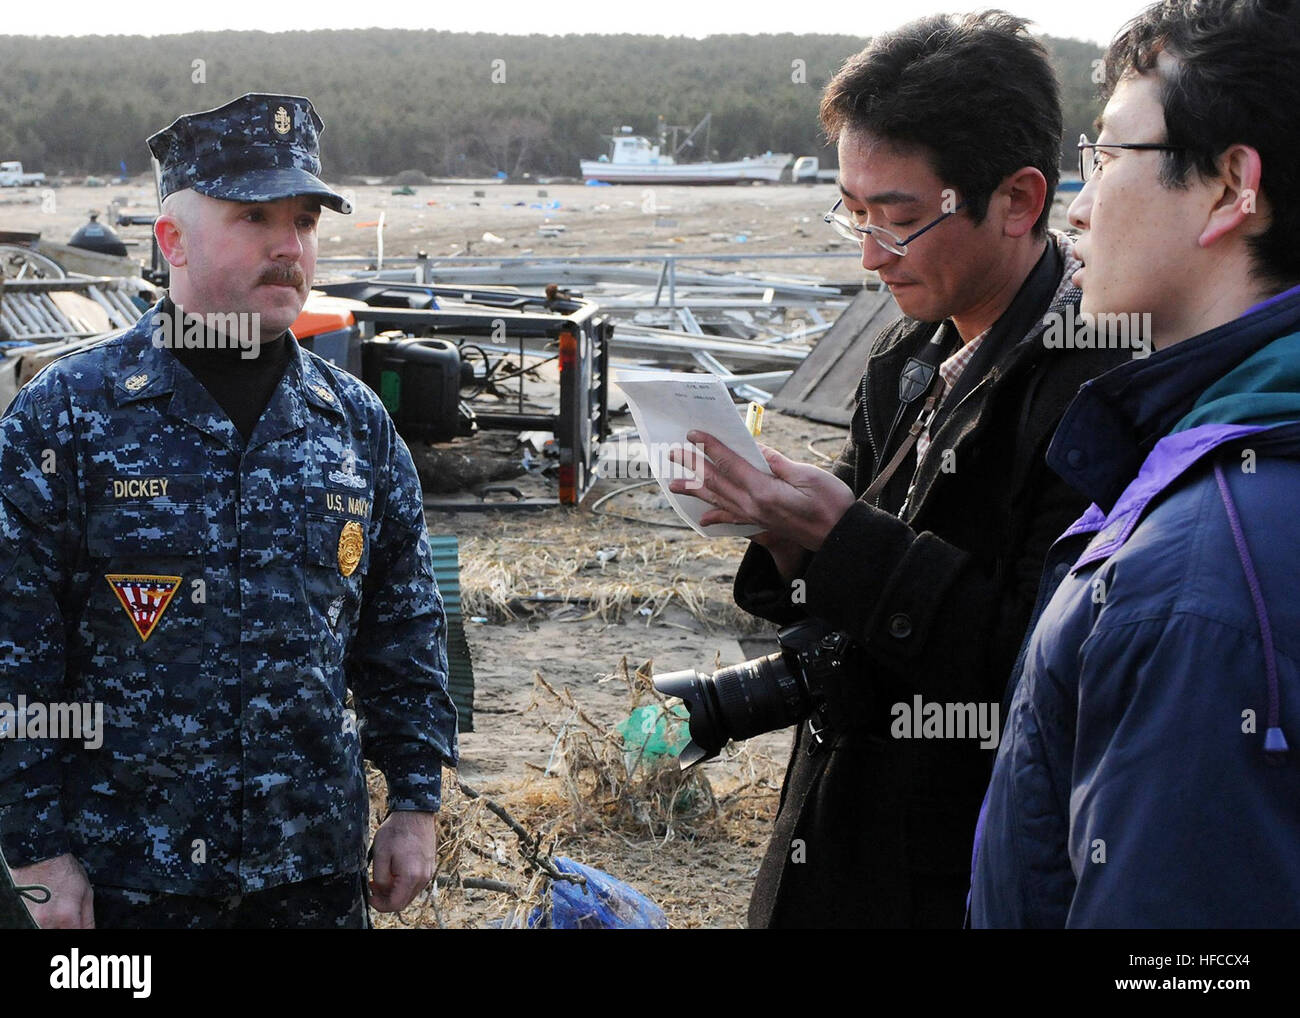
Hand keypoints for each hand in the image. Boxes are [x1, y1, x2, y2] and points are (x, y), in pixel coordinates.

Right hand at [10, 853, 93, 928]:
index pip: (78, 935)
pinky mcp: (26, 916)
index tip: (83, 927)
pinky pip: (40, 924)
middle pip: (62, 934)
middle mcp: (48, 921)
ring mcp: (34, 919)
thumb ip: (88, 917)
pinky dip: (48, 921)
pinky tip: (52, 908)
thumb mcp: (86, 892)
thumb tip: (90, 931)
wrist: (40, 858)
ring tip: (62, 911)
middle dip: (70, 928)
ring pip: (51, 930)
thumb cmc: (64, 870)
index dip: (83, 933)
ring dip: (58, 925)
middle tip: (73, 917)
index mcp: (67, 916)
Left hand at [369, 810, 437, 912]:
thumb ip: (380, 878)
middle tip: (373, 885)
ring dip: (394, 890)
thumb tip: (382, 889)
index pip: (395, 904)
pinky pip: (415, 882)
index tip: (370, 895)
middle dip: (386, 898)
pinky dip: (403, 883)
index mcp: (411, 877)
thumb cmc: (396, 831)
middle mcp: (424, 877)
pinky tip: (394, 870)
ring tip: (382, 877)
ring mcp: (429, 871)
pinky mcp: (429, 865)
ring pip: (409, 893)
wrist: (415, 813)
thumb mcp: (380, 854)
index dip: (379, 905)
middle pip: (403, 901)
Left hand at [668, 431, 854, 551]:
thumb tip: (755, 450)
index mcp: (763, 491)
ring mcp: (755, 517)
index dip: (710, 447)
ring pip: (718, 500)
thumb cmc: (831, 504)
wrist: (840, 538)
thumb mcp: (807, 476)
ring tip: (675, 484)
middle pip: (716, 481)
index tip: (693, 434)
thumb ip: (777, 463)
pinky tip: (705, 518)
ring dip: (696, 490)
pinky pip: (732, 518)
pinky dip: (717, 515)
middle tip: (672, 453)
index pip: (729, 464)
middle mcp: (753, 506)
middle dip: (693, 465)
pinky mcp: (762, 524)